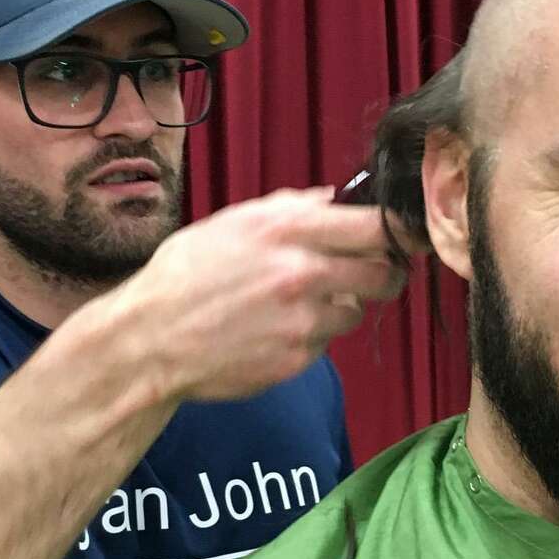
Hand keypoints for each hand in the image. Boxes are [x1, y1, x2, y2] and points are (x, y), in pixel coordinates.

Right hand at [112, 187, 411, 402]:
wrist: (151, 339)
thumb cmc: (185, 276)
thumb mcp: (232, 223)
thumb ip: (289, 208)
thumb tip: (332, 200)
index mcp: (287, 229)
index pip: (376, 227)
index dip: (400, 233)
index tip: (407, 237)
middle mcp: (302, 271)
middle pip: (384, 272)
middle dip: (385, 273)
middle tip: (375, 274)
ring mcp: (303, 319)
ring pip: (357, 311)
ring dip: (343, 306)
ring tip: (300, 304)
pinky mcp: (298, 358)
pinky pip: (326, 342)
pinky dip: (311, 336)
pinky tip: (274, 330)